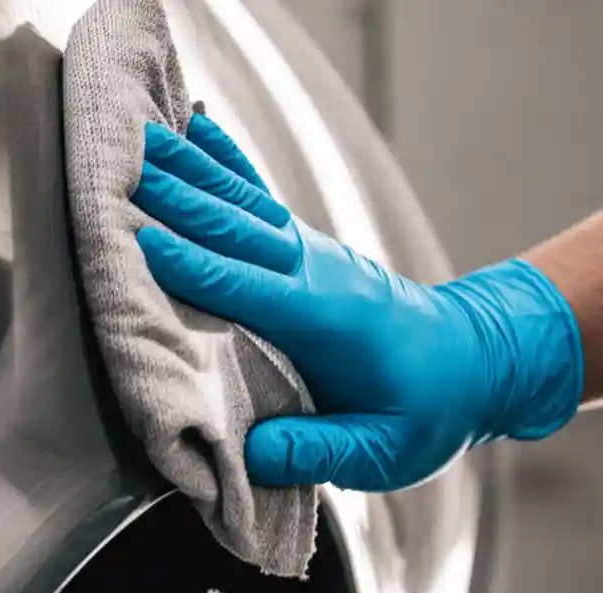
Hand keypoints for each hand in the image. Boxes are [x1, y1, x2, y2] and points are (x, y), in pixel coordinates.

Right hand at [131, 115, 582, 490]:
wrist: (481, 358)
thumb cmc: (431, 407)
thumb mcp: (386, 452)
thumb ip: (320, 452)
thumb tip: (252, 454)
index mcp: (331, 320)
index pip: (251, 289)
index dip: (195, 268)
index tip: (142, 242)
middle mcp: (318, 272)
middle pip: (237, 230)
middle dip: (178, 201)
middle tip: (122, 174)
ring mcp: (313, 252)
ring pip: (243, 203)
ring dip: (191, 170)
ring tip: (142, 138)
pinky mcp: (307, 248)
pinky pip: (258, 198)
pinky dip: (225, 162)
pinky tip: (197, 128)